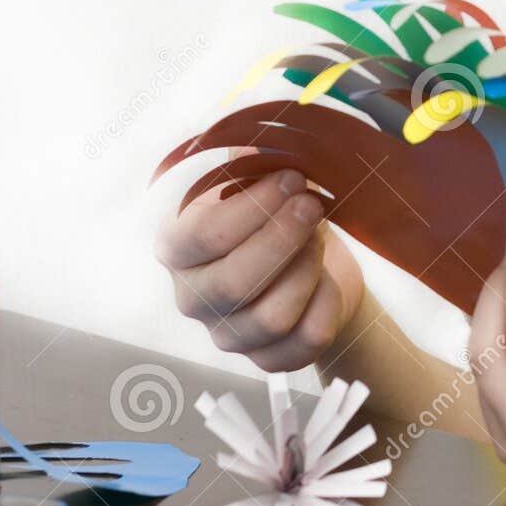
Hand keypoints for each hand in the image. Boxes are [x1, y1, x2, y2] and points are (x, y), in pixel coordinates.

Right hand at [156, 162, 363, 371]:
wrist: (313, 260)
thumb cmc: (275, 211)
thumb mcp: (257, 179)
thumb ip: (250, 163)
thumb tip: (259, 145)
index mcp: (177, 249)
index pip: (202, 237)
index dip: (253, 207)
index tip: (293, 177)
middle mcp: (193, 298)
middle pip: (234, 282)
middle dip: (283, 238)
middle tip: (314, 203)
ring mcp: (228, 336)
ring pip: (271, 316)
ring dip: (305, 269)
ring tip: (320, 236)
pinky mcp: (268, 360)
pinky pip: (304, 341)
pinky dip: (326, 305)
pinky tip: (328, 278)